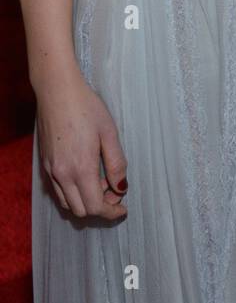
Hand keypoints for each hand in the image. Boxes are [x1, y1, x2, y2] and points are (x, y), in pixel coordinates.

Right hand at [35, 67, 128, 221]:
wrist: (57, 91)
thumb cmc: (86, 107)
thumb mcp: (109, 133)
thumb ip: (117, 164)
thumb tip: (121, 188)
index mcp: (81, 168)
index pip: (95, 206)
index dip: (112, 211)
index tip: (123, 208)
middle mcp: (62, 174)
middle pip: (81, 210)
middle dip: (100, 207)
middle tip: (114, 190)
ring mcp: (50, 170)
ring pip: (67, 204)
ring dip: (85, 201)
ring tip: (100, 181)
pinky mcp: (44, 164)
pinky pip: (57, 191)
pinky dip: (72, 193)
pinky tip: (84, 176)